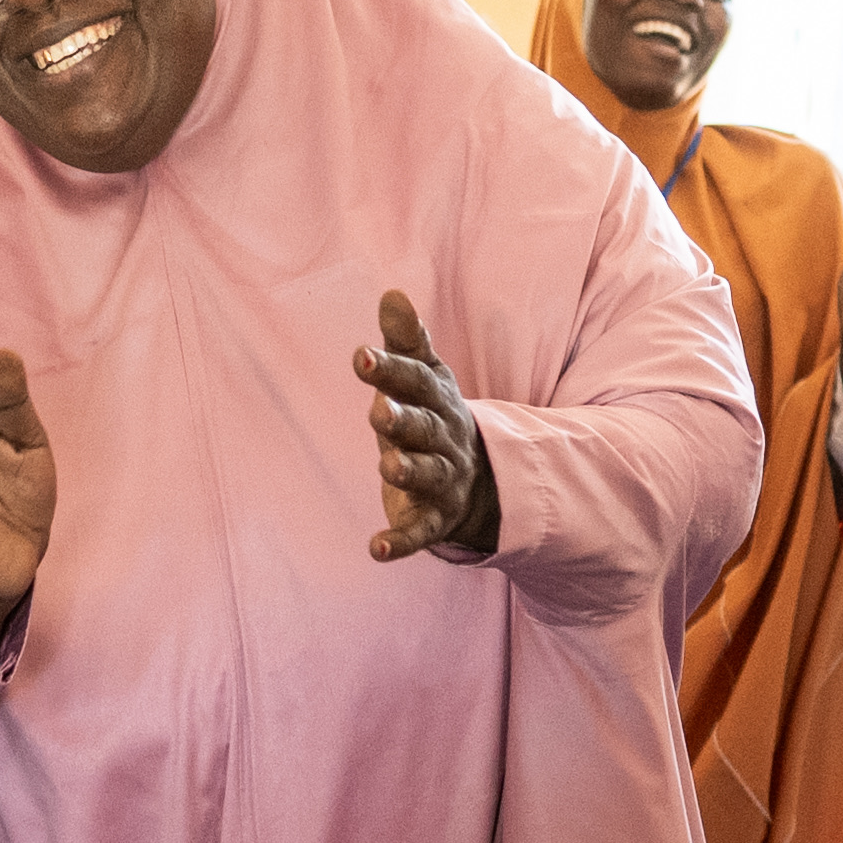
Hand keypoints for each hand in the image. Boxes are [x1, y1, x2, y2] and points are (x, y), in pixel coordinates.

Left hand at [358, 287, 495, 561]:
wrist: (481, 480)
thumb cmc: (436, 417)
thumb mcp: (426, 379)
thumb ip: (407, 341)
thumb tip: (391, 292)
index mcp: (436, 401)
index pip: (415, 382)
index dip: (391, 370)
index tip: (361, 357)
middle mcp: (443, 440)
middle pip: (423, 429)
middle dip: (402, 421)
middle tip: (377, 412)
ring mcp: (442, 481)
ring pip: (427, 475)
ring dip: (407, 471)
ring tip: (388, 467)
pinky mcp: (435, 520)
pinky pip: (420, 534)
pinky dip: (399, 543)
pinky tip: (375, 550)